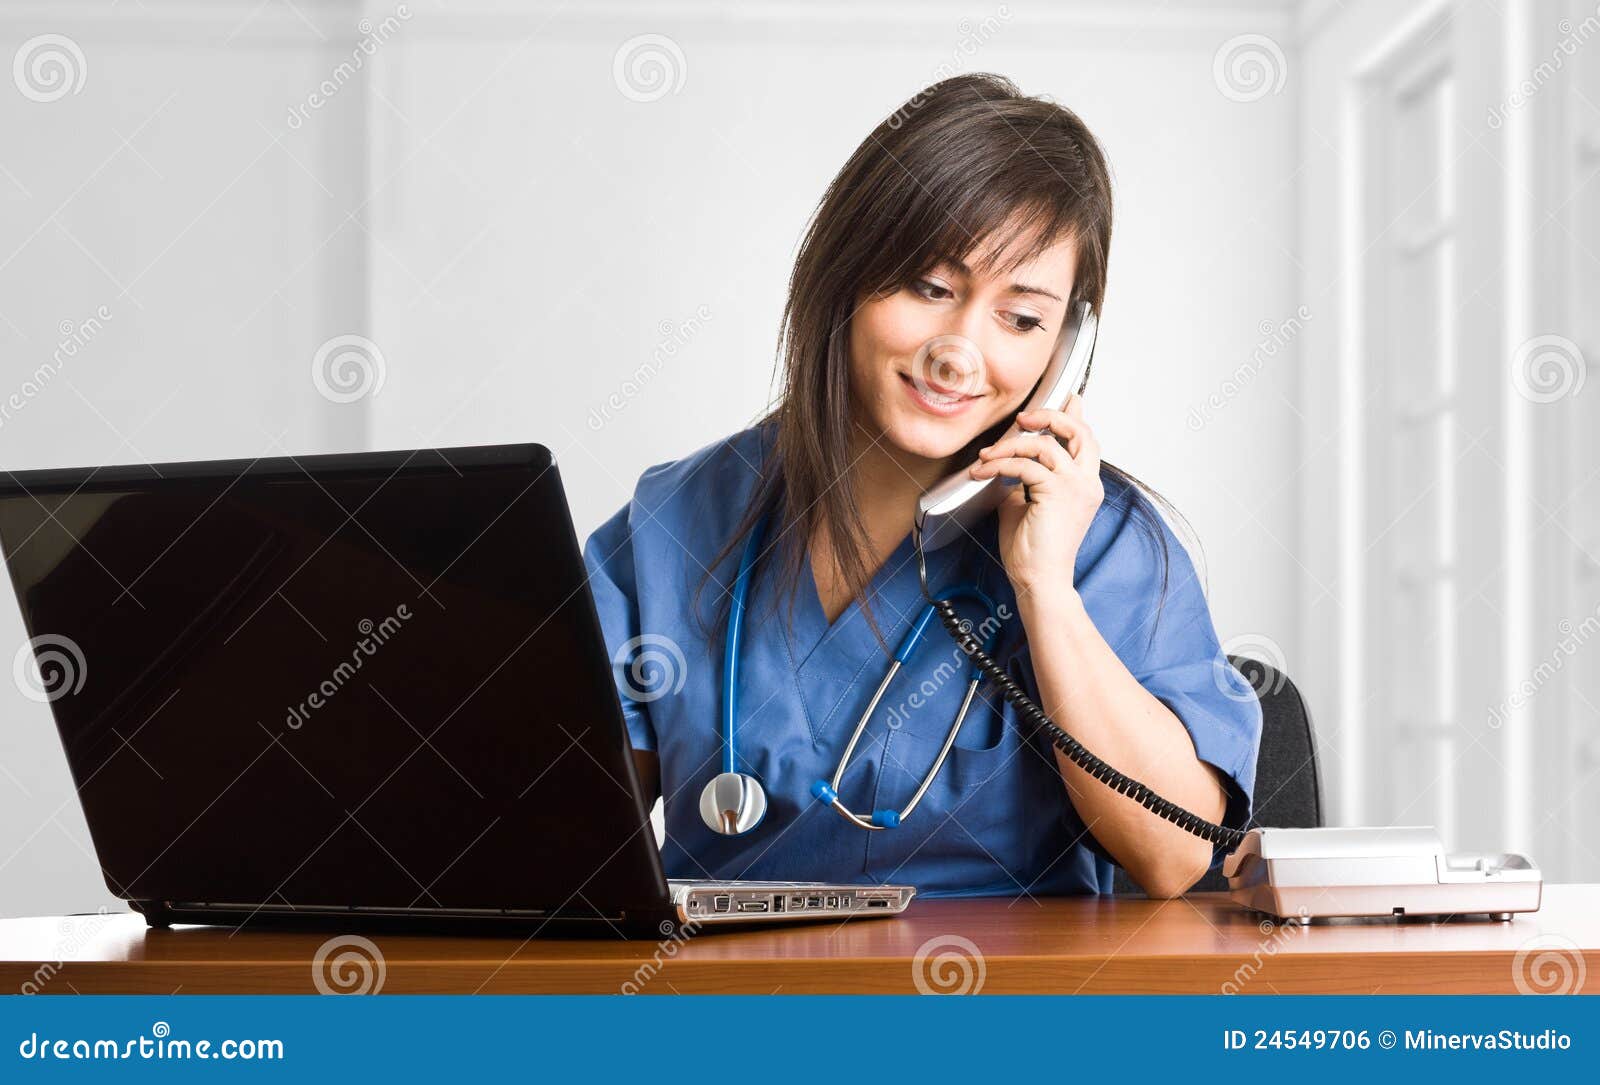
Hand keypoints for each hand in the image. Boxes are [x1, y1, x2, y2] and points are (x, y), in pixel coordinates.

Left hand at [969, 396, 1102, 598]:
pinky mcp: (1057, 493)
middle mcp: (1087, 483)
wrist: (1038, 581)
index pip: (1086, 440)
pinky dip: (999, 464)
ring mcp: (1076, 487)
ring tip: (986, 457)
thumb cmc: (1032, 551)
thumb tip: (1012, 460)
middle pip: (1079, 431)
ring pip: (1044, 444)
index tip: (1068, 397)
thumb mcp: (1026, 503)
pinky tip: (983, 472)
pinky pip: (1024, 465)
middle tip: (1022, 419)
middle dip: (1049, 415)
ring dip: (1008, 445)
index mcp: (1085, 486)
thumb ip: (1026, 478)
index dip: (1076, 415)